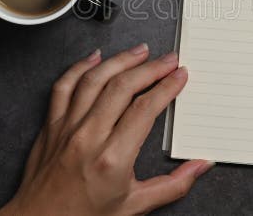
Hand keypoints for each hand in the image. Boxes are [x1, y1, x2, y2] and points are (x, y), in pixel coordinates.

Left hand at [0, 43, 213, 215]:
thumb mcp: (135, 206)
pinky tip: (96, 58)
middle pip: (122, 87)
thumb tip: (201, 166)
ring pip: (94, 80)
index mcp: (112, 158)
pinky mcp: (51, 125)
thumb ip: (173, 185)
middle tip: (168, 60)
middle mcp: (88, 137)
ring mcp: (67, 128)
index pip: (145, 109)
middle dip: (150, 68)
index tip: (180, 76)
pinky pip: (64, 86)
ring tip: (140, 51)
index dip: (166, 87)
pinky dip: (80, 67)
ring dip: (120, 60)